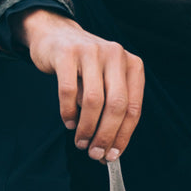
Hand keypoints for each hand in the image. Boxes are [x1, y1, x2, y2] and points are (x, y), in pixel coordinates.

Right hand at [12, 8, 144, 158]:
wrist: (57, 35)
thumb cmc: (85, 66)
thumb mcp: (107, 80)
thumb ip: (111, 108)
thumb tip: (109, 148)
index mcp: (132, 64)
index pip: (133, 107)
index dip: (124, 135)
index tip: (113, 155)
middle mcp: (115, 55)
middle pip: (117, 105)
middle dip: (106, 135)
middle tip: (95, 153)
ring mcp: (92, 52)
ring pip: (94, 100)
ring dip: (86, 127)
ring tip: (80, 141)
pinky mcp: (67, 54)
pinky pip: (68, 91)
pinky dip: (68, 112)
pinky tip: (69, 122)